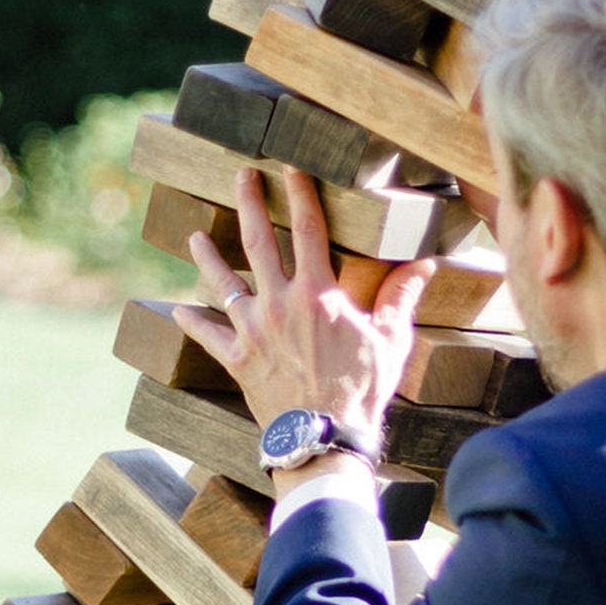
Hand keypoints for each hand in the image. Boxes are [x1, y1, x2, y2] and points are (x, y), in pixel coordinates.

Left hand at [170, 166, 432, 449]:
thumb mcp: (390, 339)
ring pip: (225, 283)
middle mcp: (280, 304)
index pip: (310, 229)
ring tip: (195, 237)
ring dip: (209, 257)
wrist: (324, 436)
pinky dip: (193, 321)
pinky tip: (180, 309)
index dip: (301, 194)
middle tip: (241, 177)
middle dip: (250, 204)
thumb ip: (401, 297)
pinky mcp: (237, 359)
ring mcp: (254, 331)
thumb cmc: (361, 390)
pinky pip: (208, 336)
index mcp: (319, 293)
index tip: (292, 167)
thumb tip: (425, 263)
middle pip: (260, 242)